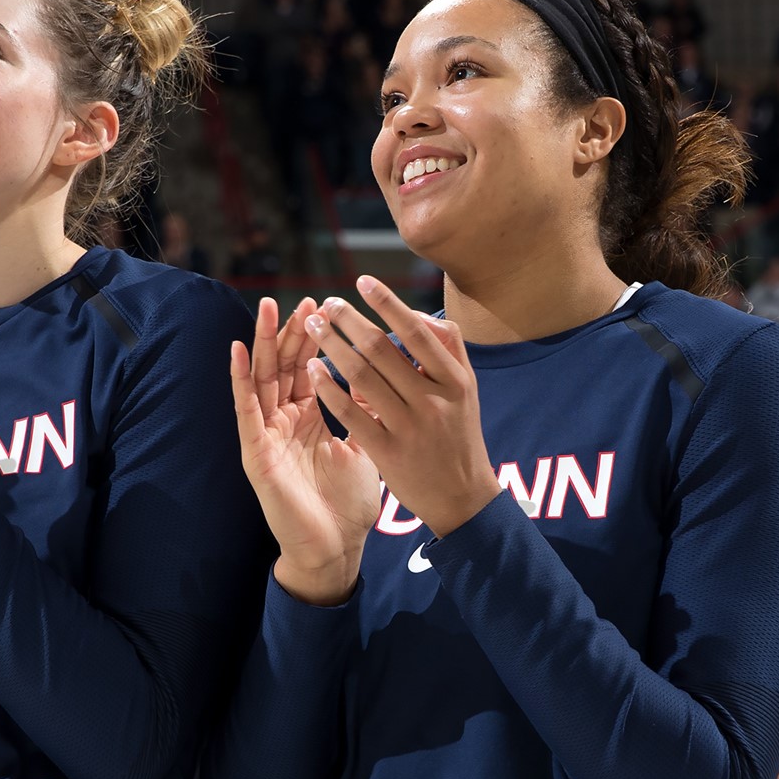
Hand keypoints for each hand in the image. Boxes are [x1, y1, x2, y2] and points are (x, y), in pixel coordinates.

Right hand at [231, 296, 380, 603]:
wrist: (334, 548)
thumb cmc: (346, 505)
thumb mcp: (363, 446)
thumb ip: (366, 411)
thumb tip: (385, 373)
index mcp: (307, 419)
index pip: (307, 367)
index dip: (315, 337)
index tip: (327, 305)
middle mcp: (283, 421)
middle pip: (283, 366)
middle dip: (291, 331)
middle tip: (304, 297)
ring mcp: (266, 435)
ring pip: (261, 379)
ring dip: (261, 342)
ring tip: (265, 307)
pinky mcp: (255, 451)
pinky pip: (246, 410)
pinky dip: (239, 379)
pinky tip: (237, 351)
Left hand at [303, 276, 500, 536]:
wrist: (462, 498)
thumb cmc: (459, 435)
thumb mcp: (466, 390)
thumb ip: (447, 348)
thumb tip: (415, 313)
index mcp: (455, 380)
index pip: (417, 332)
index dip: (387, 303)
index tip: (362, 281)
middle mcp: (434, 401)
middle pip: (383, 350)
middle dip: (349, 321)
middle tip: (328, 304)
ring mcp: (410, 428)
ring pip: (362, 377)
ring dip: (332, 347)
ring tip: (314, 328)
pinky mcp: (388, 453)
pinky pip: (351, 414)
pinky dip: (329, 389)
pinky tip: (312, 370)